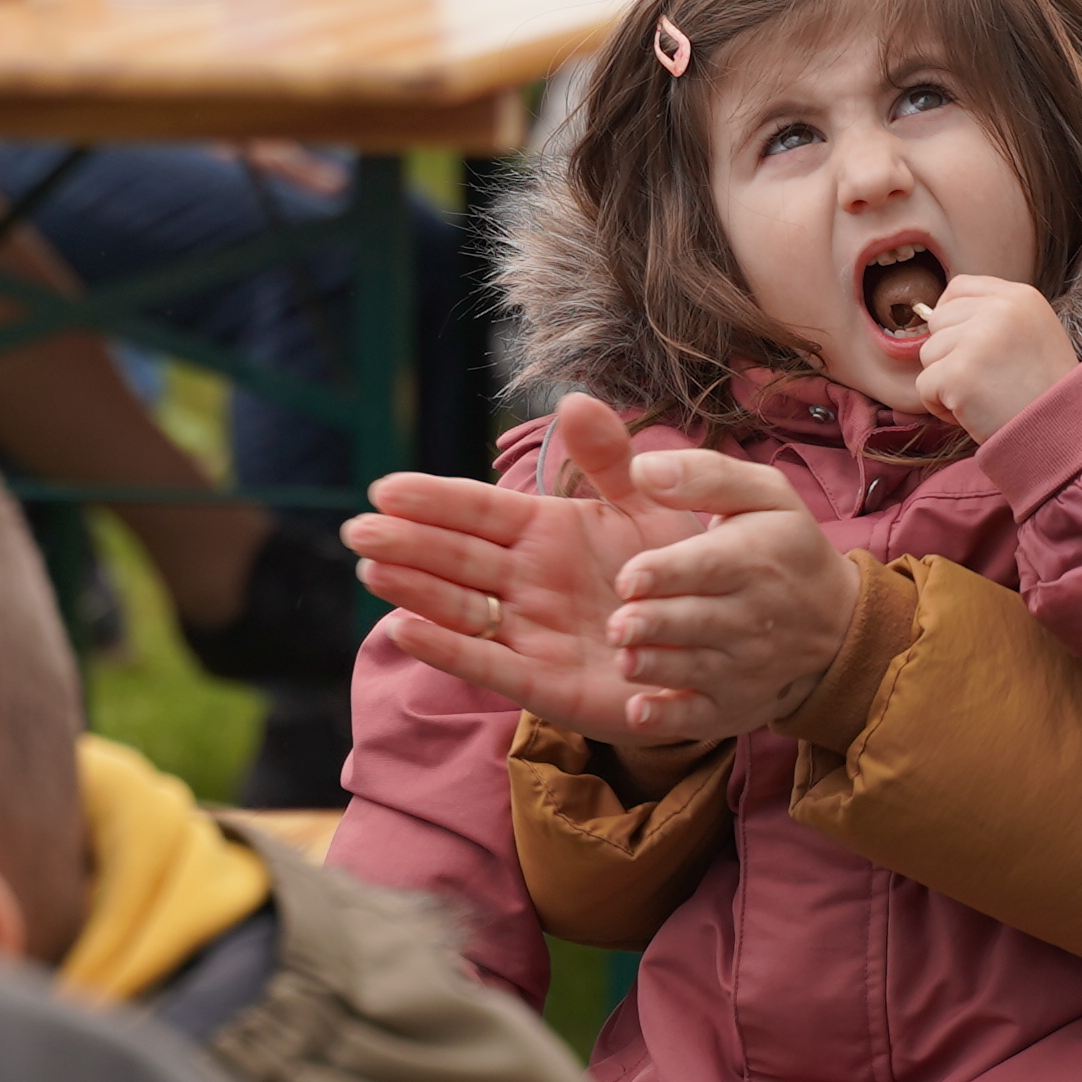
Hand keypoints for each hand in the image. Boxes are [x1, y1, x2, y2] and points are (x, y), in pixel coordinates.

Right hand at [346, 397, 855, 745]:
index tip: (384, 486)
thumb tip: (575, 399)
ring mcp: (533, 631)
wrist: (726, 641)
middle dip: (405, 543)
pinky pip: (489, 664)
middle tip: (356, 529)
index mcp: (545, 533)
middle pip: (455, 558)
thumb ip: (610, 459)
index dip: (432, 499)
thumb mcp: (649, 505)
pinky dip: (448, 649)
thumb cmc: (680, 570)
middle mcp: (529, 582)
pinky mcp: (547, 682)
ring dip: (414, 591)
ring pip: (461, 608)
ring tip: (372, 571)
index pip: (477, 512)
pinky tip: (405, 628)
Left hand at [900, 272, 1081, 439]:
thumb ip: (993, 317)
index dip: (954, 318)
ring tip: (984, 397)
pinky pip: (924, 386)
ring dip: (946, 381)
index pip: (959, 287)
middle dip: (950, 353)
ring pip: (928, 353)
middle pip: (938, 320)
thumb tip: (934, 314)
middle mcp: (999, 310)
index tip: (970, 346)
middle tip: (986, 380)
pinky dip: (941, 407)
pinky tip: (973, 413)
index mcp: (1019, 296)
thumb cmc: (1044, 391)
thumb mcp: (1033, 333)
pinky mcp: (958, 374)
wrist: (1063, 434)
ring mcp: (977, 340)